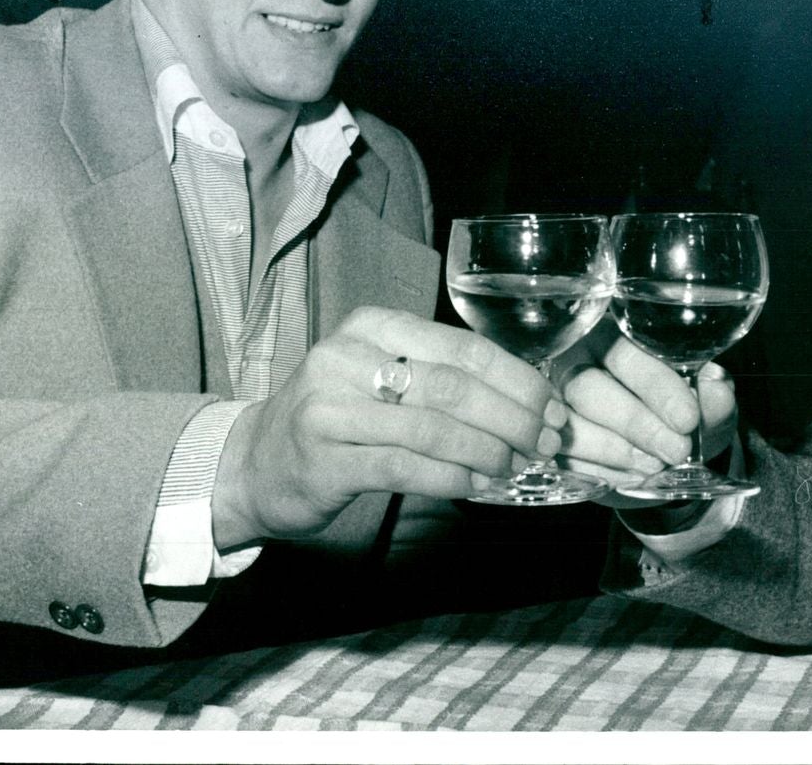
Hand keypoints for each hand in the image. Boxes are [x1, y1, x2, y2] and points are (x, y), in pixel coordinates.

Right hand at [211, 307, 563, 546]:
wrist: (256, 462)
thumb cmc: (339, 415)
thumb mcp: (382, 373)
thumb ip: (441, 374)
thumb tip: (529, 397)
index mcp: (373, 325)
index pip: (464, 348)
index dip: (519, 380)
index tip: (555, 408)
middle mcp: (348, 357)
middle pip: (454, 386)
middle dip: (514, 418)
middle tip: (547, 442)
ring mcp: (331, 408)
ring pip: (433, 428)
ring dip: (488, 451)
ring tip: (515, 466)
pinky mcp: (324, 459)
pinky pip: (405, 467)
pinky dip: (451, 478)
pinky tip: (476, 485)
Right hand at [552, 319, 739, 503]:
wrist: (662, 454)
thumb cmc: (680, 413)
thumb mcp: (705, 403)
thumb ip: (712, 395)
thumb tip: (717, 388)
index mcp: (613, 335)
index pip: (625, 351)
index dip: (655, 385)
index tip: (688, 418)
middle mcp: (574, 362)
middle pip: (587, 387)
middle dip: (635, 422)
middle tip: (677, 449)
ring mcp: (555, 404)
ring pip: (570, 425)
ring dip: (616, 450)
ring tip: (656, 465)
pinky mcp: (551, 442)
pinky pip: (566, 459)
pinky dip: (603, 472)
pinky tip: (635, 477)